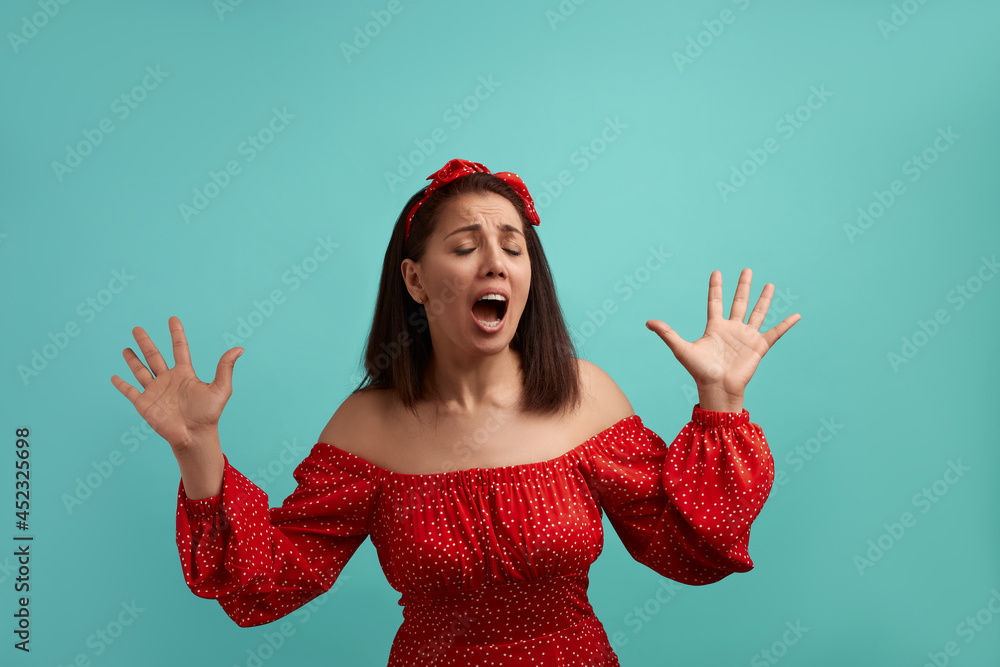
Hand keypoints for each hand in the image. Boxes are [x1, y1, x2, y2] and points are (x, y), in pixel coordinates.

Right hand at [110, 316, 242, 451]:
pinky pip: (130, 392)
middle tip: (137, 328)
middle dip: (145, 342)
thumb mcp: (220, 389)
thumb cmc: (209, 414)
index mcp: (185, 374)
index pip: (179, 348)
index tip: (172, 319)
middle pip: (154, 356)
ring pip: (140, 371)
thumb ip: (225, 368)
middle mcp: (168, 380)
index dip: (176, 333)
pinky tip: (114, 377)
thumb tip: (239, 348)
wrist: (194, 436)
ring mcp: (155, 391)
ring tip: (126, 349)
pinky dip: (121, 385)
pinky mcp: (144, 404)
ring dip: (132, 360)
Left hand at [645, 269, 799, 405]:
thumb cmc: (700, 371)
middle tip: (747, 270)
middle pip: (739, 303)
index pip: (715, 302)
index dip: (716, 287)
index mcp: (714, 328)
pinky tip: (796, 315)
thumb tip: (647, 322)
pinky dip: (786, 324)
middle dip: (743, 287)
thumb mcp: (682, 349)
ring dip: (764, 299)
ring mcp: (746, 337)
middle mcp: (732, 330)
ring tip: (769, 284)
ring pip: (757, 313)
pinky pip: (775, 333)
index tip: (717, 272)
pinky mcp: (759, 347)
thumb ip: (667, 333)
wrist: (717, 389)